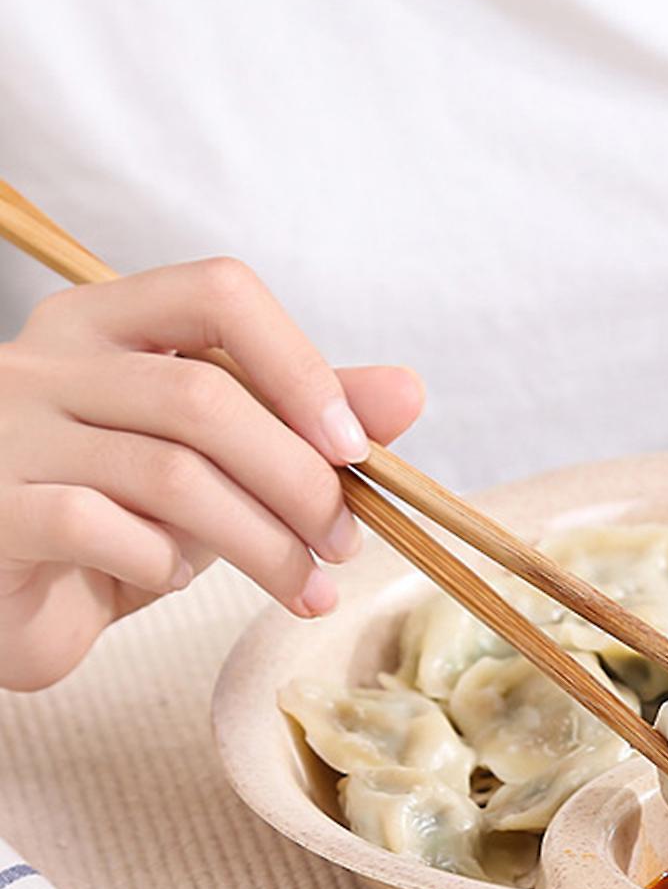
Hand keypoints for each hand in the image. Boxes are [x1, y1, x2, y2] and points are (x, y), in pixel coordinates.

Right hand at [0, 259, 423, 690]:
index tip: (355, 448)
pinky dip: (162, 562)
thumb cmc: (117, 517)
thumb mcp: (217, 464)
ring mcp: (7, 433)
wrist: (6, 596)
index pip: (220, 292)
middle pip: (206, 397)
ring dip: (260, 541)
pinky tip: (174, 577)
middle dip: (299, 481)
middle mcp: (45, 360)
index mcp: (107, 324)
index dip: (302, 366)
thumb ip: (299, 423)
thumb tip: (407, 391)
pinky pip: (98, 527)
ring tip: (296, 582)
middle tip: (342, 543)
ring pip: (169, 472)